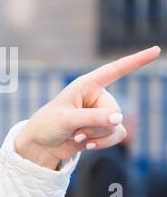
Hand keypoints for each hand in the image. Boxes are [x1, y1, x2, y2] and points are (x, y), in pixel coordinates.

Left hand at [14, 45, 159, 168]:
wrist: (41, 146)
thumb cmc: (47, 125)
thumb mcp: (66, 119)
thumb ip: (93, 118)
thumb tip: (119, 118)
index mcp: (86, 85)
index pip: (115, 70)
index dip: (136, 60)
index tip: (156, 50)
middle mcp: (97, 97)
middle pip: (114, 110)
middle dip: (96, 126)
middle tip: (75, 131)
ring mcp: (102, 113)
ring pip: (116, 125)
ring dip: (97, 136)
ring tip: (76, 136)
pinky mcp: (103, 128)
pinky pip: (116, 135)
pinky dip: (103, 143)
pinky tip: (86, 145)